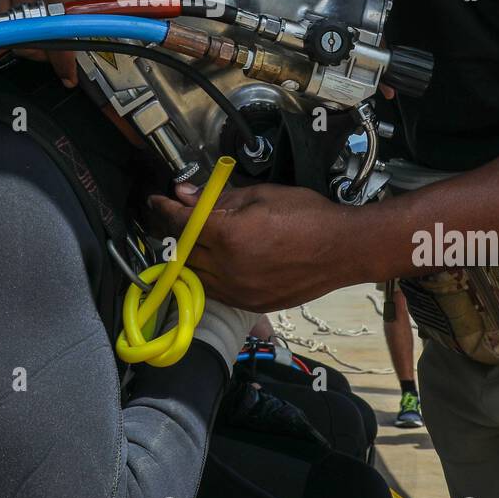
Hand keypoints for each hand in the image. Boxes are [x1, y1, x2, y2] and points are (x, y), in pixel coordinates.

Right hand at [0, 0, 117, 86]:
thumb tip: (104, 22)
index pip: (55, 33)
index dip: (62, 63)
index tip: (68, 75)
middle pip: (27, 37)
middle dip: (43, 52)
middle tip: (57, 51)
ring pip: (5, 27)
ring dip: (23, 39)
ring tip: (39, 35)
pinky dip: (5, 20)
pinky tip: (21, 16)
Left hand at [145, 181, 357, 311]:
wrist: (342, 250)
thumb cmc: (306, 215)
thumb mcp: (260, 195)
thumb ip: (218, 198)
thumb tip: (184, 194)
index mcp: (228, 235)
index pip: (181, 222)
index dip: (164, 209)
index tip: (156, 201)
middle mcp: (227, 268)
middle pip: (183, 251)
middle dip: (175, 233)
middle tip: (176, 218)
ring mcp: (238, 291)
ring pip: (195, 276)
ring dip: (188, 257)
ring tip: (193, 240)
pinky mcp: (250, 304)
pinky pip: (215, 291)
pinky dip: (207, 276)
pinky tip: (214, 262)